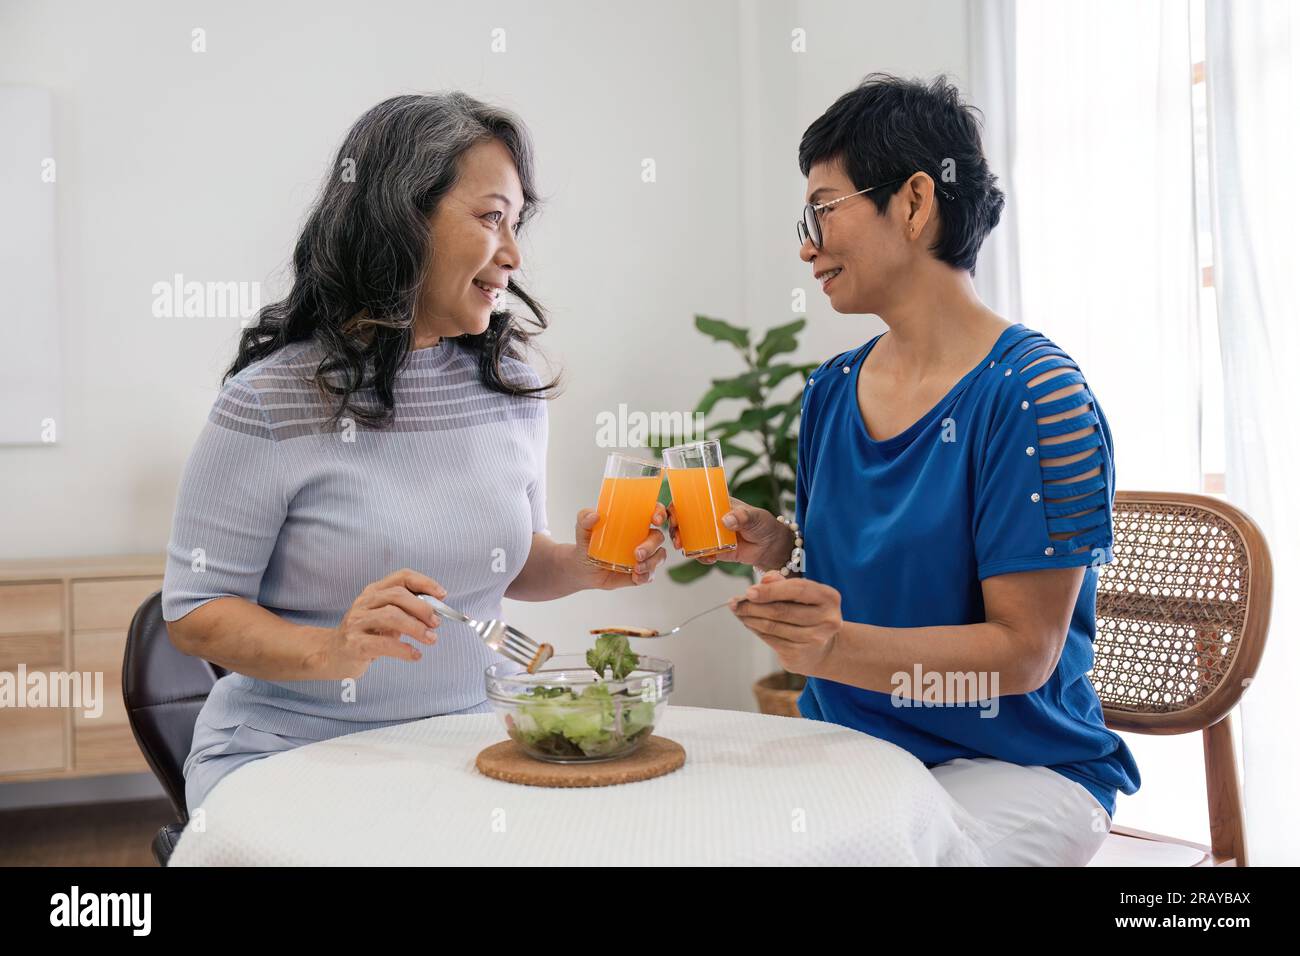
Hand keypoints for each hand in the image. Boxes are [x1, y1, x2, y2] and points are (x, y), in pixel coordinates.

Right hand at [316, 568, 445, 679]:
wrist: (332, 655)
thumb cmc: (366, 635)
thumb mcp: (385, 618)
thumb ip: (405, 611)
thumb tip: (435, 611)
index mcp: (374, 591)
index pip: (402, 577)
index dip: (425, 583)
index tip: (442, 595)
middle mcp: (364, 602)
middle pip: (397, 595)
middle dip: (422, 608)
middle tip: (436, 623)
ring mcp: (357, 622)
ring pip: (391, 616)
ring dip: (416, 628)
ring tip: (431, 639)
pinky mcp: (354, 643)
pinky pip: (383, 644)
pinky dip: (403, 649)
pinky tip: (415, 655)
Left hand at [574, 502, 667, 588]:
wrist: (582, 568)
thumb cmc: (586, 542)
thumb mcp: (582, 529)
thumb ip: (584, 518)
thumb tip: (595, 516)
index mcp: (634, 522)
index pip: (654, 513)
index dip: (660, 513)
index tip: (655, 520)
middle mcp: (643, 538)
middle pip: (658, 537)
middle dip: (651, 545)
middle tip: (637, 553)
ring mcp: (644, 556)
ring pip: (659, 556)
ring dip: (651, 562)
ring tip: (636, 568)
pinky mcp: (641, 573)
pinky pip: (650, 575)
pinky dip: (645, 576)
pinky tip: (635, 577)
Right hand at [667, 497, 793, 568]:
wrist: (771, 546)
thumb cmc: (763, 524)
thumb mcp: (754, 516)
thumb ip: (742, 516)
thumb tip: (726, 519)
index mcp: (714, 503)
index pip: (689, 501)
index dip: (676, 507)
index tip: (672, 515)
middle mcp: (708, 518)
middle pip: (683, 521)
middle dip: (675, 529)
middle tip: (677, 538)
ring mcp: (709, 535)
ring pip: (688, 538)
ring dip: (683, 543)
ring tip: (685, 549)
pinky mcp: (715, 550)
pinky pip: (700, 554)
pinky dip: (700, 557)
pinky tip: (709, 559)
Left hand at [729, 570, 841, 675]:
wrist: (822, 649)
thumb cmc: (807, 613)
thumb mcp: (801, 594)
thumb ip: (782, 583)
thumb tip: (763, 580)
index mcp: (829, 598)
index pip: (797, 589)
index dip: (771, 590)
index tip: (749, 591)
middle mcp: (827, 619)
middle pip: (782, 610)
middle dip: (754, 606)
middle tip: (734, 602)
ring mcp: (815, 639)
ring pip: (773, 626)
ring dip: (750, 618)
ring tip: (738, 612)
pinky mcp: (800, 654)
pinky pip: (771, 639)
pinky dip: (756, 629)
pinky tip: (748, 623)